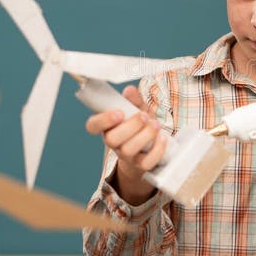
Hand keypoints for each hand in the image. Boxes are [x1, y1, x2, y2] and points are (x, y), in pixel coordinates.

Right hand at [85, 85, 167, 203]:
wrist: (149, 146)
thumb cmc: (140, 124)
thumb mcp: (137, 108)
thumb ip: (133, 99)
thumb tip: (129, 90)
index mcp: (107, 126)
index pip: (92, 126)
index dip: (103, 120)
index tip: (119, 112)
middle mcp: (113, 142)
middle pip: (111, 139)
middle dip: (130, 126)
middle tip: (143, 115)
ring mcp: (126, 156)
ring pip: (128, 150)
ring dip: (144, 135)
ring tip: (155, 124)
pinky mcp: (140, 165)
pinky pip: (146, 162)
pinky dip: (156, 150)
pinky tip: (162, 138)